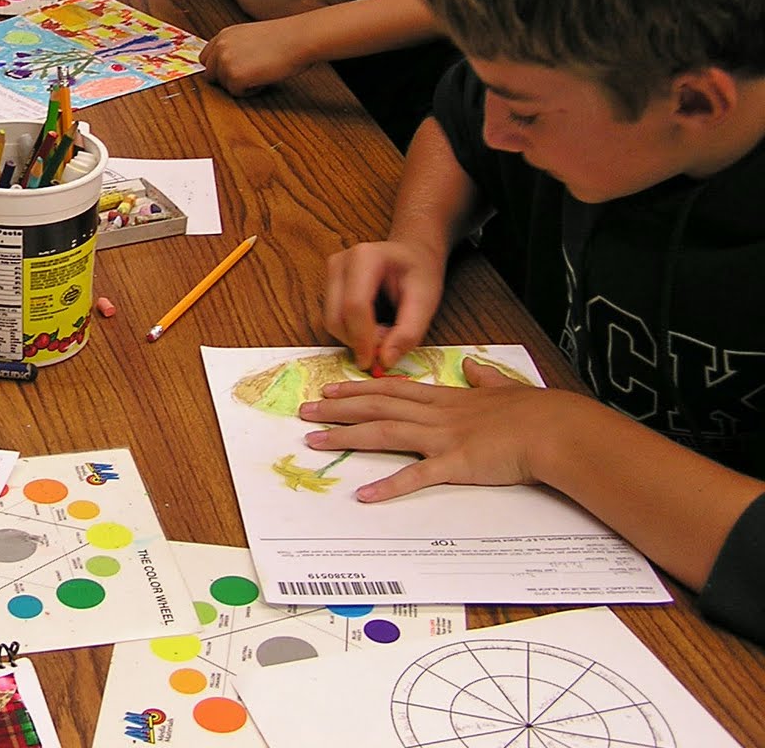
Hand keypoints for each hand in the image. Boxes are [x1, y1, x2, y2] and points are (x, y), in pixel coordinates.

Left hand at [199, 19, 314, 94]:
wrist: (299, 38)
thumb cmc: (284, 37)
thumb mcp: (251, 35)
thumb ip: (235, 47)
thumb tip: (229, 65)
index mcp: (224, 35)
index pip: (206, 58)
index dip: (218, 69)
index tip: (232, 72)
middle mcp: (220, 47)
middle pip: (210, 75)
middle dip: (227, 79)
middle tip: (249, 75)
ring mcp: (225, 62)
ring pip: (224, 85)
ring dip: (241, 84)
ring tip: (261, 72)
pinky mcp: (235, 77)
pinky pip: (237, 93)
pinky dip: (251, 91)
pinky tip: (264, 78)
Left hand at [296, 359, 563, 500]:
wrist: (555, 429)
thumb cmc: (536, 412)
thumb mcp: (504, 388)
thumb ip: (484, 379)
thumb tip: (474, 367)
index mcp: (446, 398)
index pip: (391, 389)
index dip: (358, 389)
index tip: (331, 389)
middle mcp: (436, 414)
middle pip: (377, 406)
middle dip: (338, 408)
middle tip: (306, 410)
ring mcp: (443, 438)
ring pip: (384, 432)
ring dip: (347, 436)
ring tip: (316, 440)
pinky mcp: (456, 464)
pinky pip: (416, 477)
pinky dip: (389, 486)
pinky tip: (364, 494)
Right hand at [324, 239, 445, 370]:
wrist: (412, 253)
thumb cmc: (420, 272)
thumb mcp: (426, 301)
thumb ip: (408, 331)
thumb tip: (385, 361)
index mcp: (365, 258)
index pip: (355, 305)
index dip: (363, 338)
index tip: (377, 363)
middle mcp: (340, 262)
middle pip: (337, 316)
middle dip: (359, 341)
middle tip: (387, 347)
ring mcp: (330, 272)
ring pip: (331, 320)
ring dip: (354, 338)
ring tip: (384, 333)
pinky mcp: (328, 284)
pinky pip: (332, 318)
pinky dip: (351, 332)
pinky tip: (373, 327)